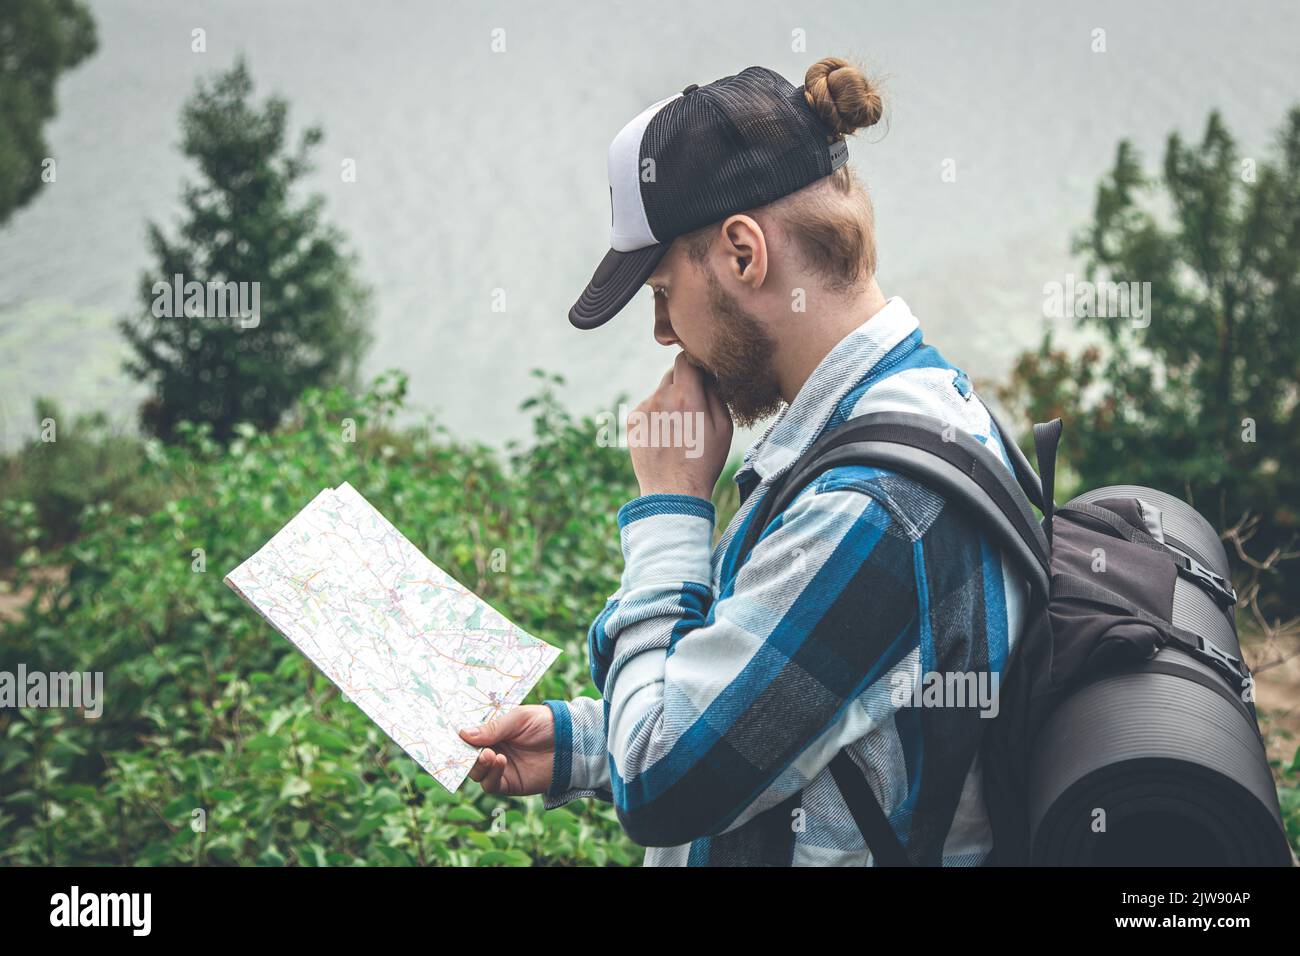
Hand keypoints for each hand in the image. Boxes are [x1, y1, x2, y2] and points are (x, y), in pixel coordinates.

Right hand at [458, 705, 554, 796]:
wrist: (570, 742)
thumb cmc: (544, 724)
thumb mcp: (518, 719)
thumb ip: (493, 728)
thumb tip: (463, 734)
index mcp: (492, 733)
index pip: (469, 738)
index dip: (458, 738)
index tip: (450, 736)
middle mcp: (493, 751)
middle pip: (468, 758)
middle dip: (465, 755)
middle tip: (469, 748)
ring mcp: (500, 769)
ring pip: (477, 773)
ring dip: (478, 765)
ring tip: (489, 754)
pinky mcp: (510, 784)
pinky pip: (491, 785)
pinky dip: (491, 775)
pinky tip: (499, 761)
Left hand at [629, 351, 732, 499]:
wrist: (672, 493)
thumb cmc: (703, 461)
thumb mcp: (723, 427)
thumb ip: (715, 393)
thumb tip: (709, 372)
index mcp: (685, 396)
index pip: (685, 358)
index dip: (695, 364)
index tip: (702, 375)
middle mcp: (659, 398)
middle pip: (671, 373)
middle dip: (684, 383)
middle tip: (694, 408)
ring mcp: (642, 410)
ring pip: (659, 392)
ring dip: (670, 401)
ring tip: (679, 430)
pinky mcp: (632, 422)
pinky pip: (648, 408)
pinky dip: (657, 416)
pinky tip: (665, 437)